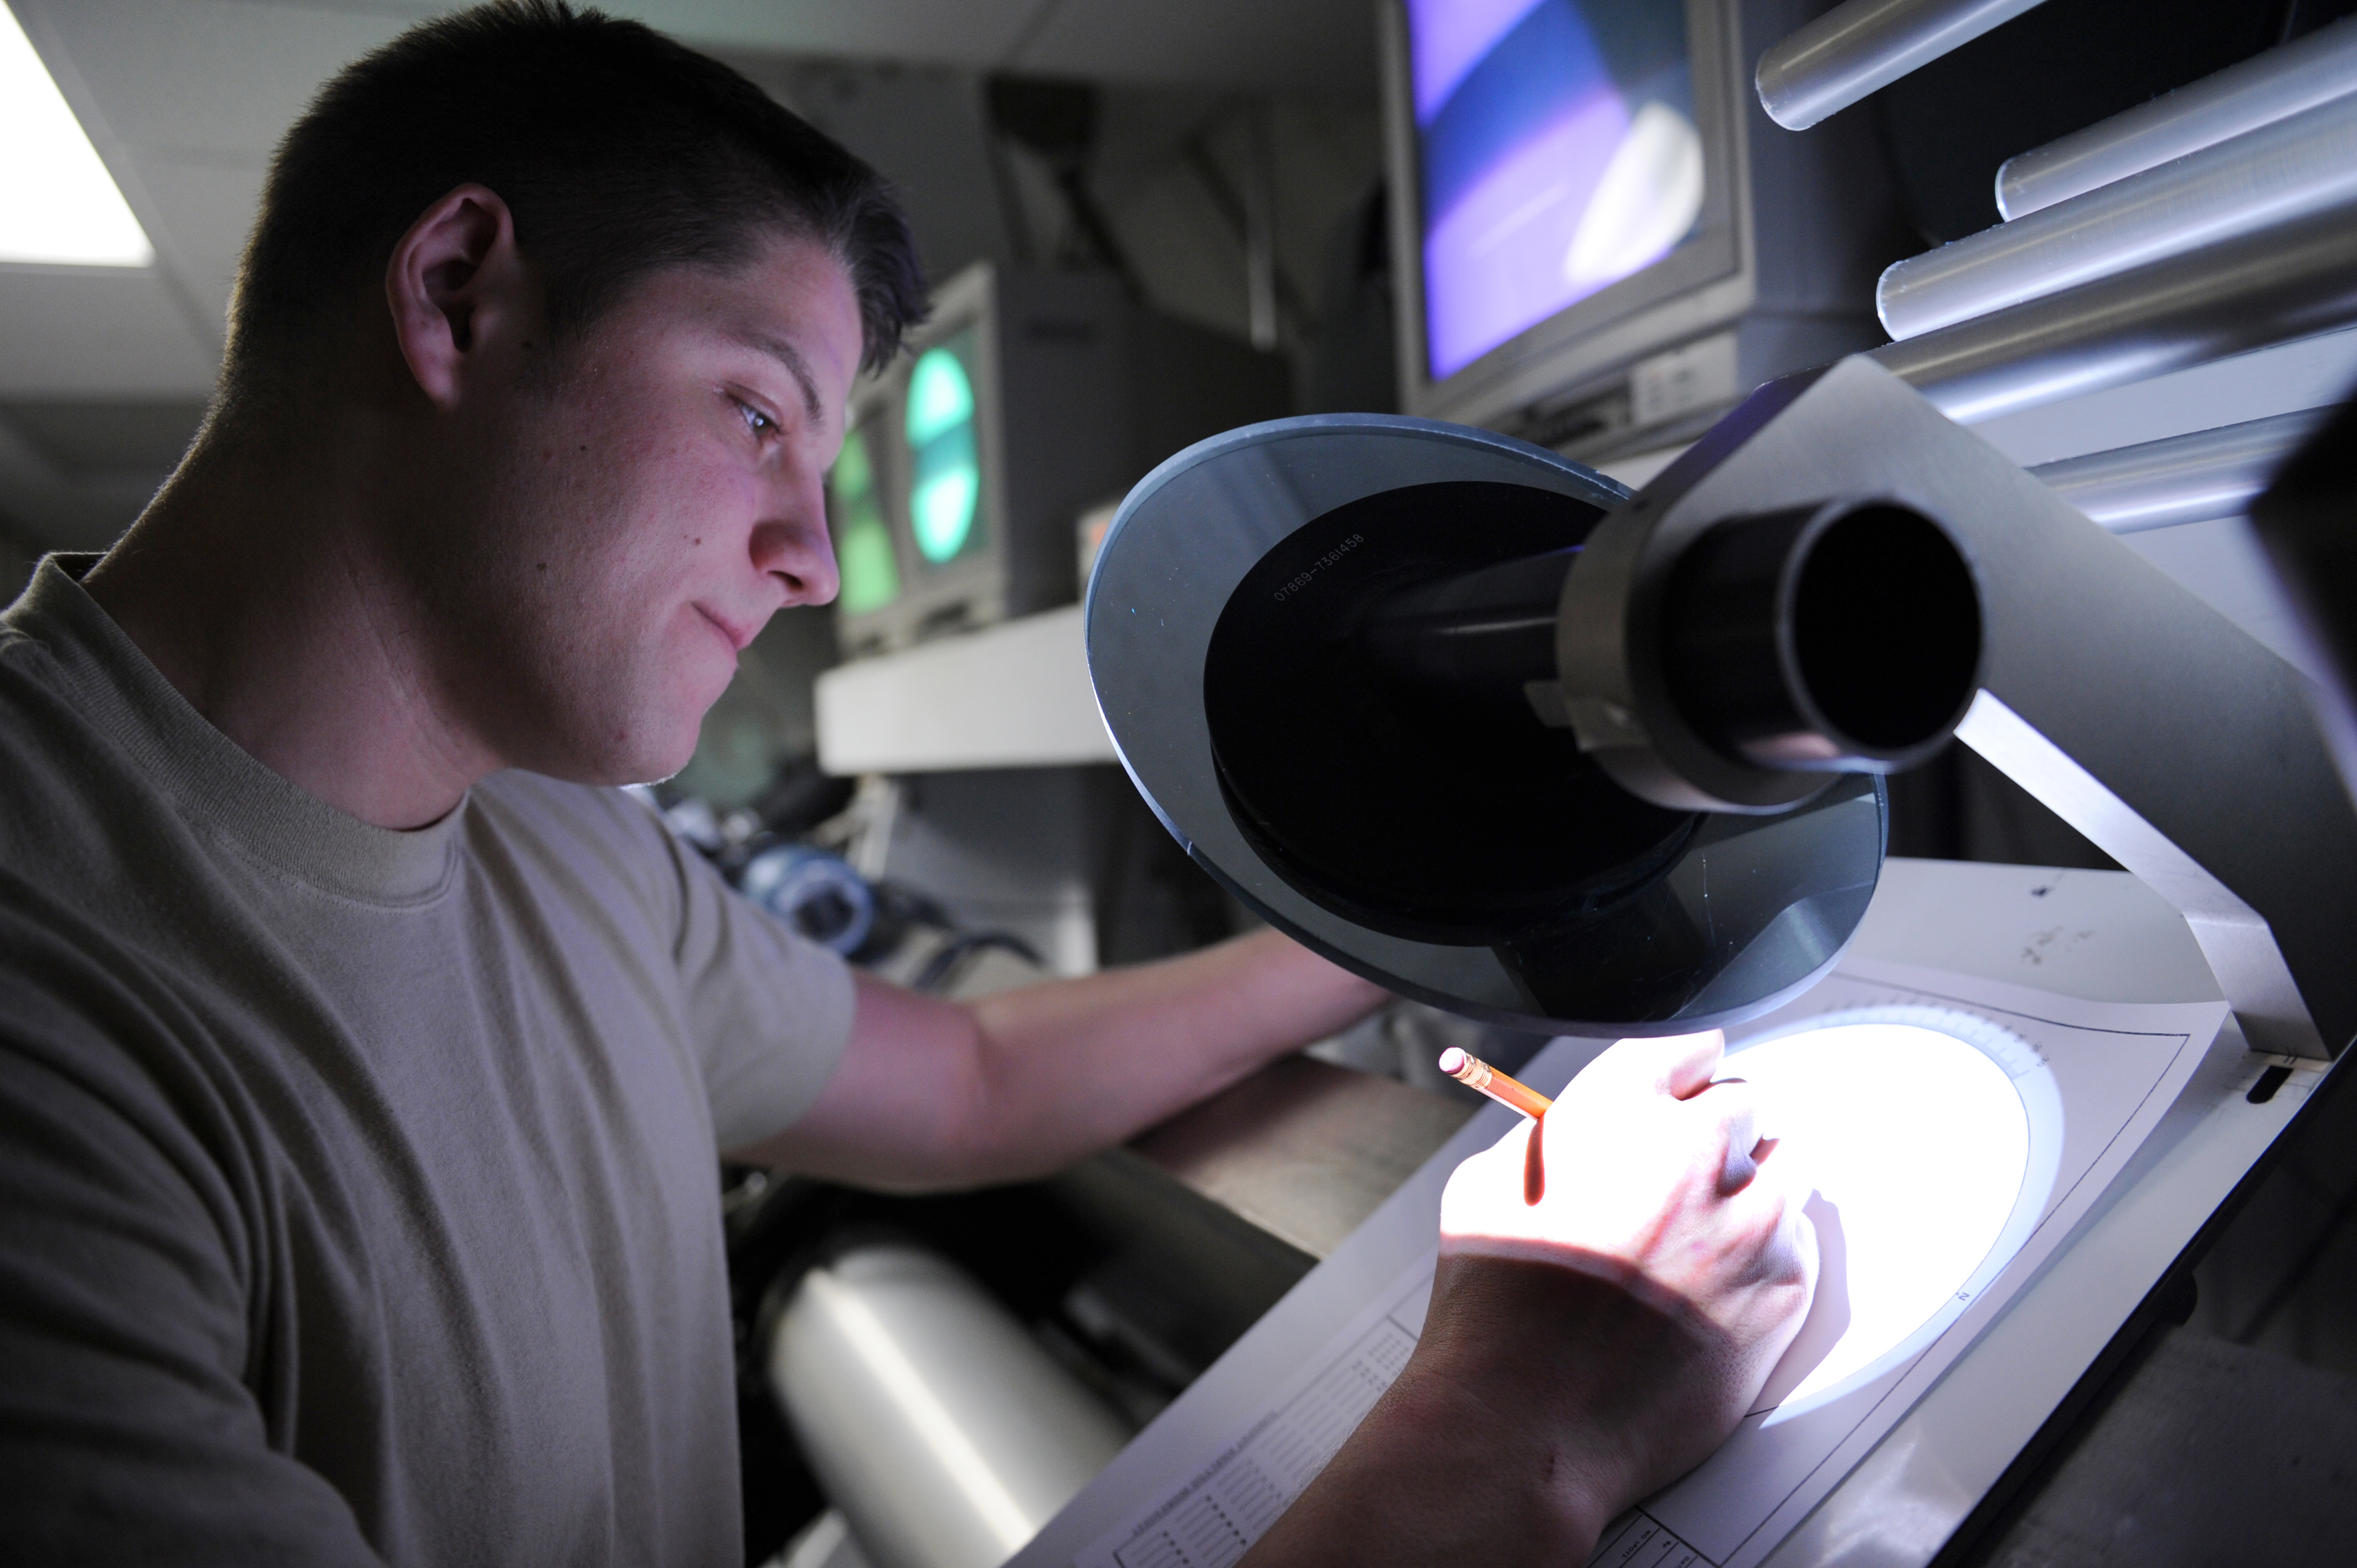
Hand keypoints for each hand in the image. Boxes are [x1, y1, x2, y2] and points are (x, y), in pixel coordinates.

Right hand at [1430, 1030, 1817, 1512]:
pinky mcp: (1784, 1287)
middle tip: (1680, 1173)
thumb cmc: (1497, 1307)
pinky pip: (1800, 1237)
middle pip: (1744, 1101)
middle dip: (1713, 1129)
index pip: (1688, 1049)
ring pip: (1787, 1162)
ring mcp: (1750, 1220)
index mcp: (1618, 1108)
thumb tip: (1592, 1127)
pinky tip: (1713, 1281)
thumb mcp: (1488, 1182)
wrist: (1528, 1419)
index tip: (1681, 1087)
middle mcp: (1693, 1149)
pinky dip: (1768, 1248)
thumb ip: (1556, 1135)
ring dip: (1751, 1182)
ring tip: (1703, 1226)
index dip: (1681, 1071)